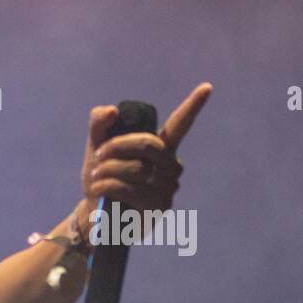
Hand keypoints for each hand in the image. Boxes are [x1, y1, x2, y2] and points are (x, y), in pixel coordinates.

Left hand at [76, 82, 212, 236]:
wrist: (95, 216)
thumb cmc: (101, 179)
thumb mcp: (96, 149)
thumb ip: (99, 125)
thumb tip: (112, 111)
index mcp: (161, 149)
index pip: (179, 125)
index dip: (193, 106)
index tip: (207, 87)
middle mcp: (170, 166)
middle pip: (147, 144)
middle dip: (118, 146)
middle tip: (99, 154)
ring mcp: (168, 188)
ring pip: (136, 169)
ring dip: (108, 170)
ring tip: (95, 177)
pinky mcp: (158, 207)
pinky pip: (130, 189)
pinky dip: (107, 186)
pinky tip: (98, 190)